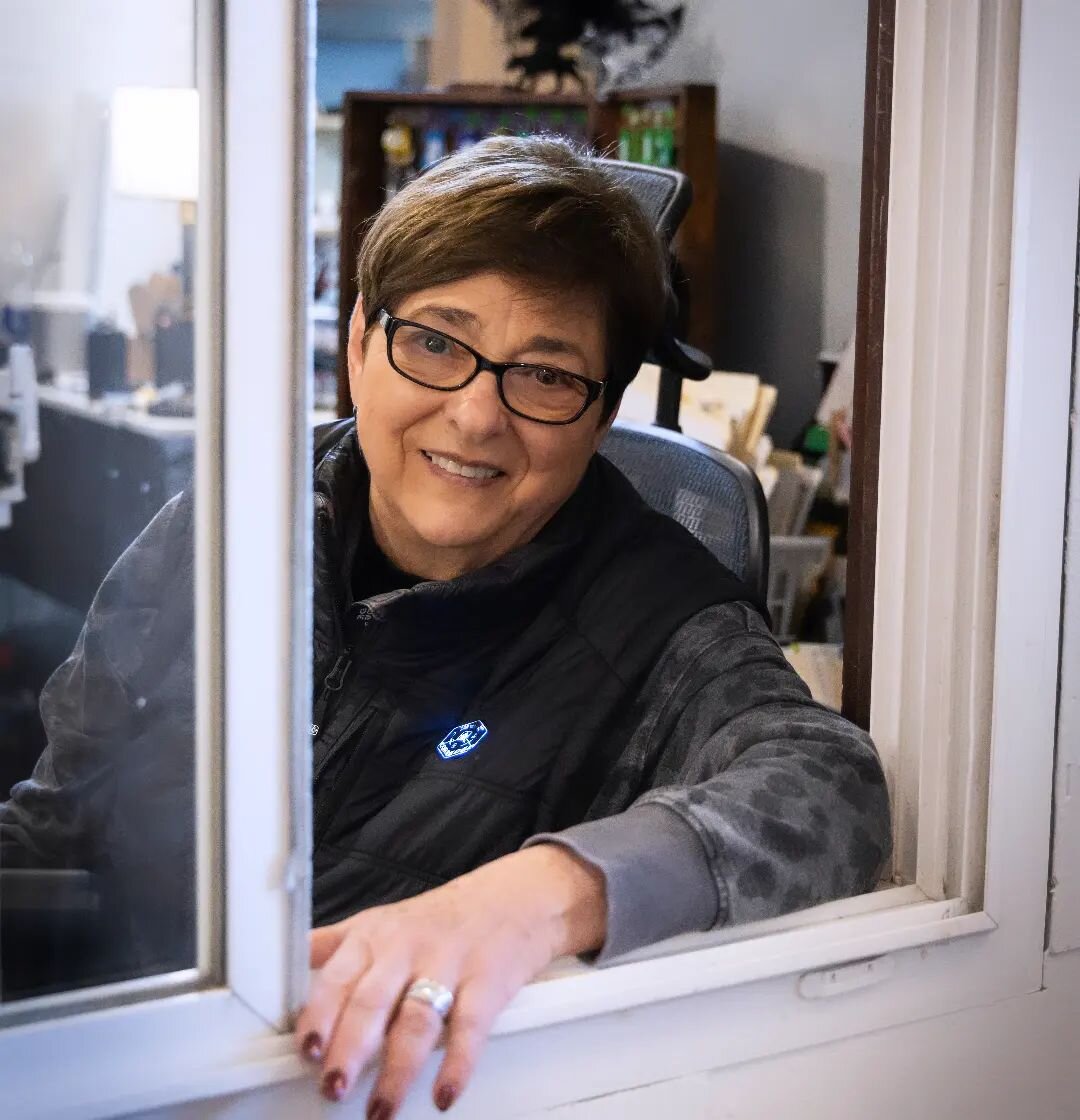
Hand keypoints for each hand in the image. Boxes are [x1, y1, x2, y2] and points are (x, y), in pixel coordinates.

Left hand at [294, 843, 606, 1115]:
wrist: (514, 898)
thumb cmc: (440, 919)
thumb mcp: (380, 922)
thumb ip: (332, 945)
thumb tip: (282, 965)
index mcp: (375, 936)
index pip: (338, 976)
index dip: (320, 1014)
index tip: (307, 1050)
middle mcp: (408, 948)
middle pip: (373, 1000)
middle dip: (350, 1048)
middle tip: (333, 1087)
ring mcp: (450, 963)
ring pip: (417, 1019)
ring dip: (396, 1069)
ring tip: (380, 1109)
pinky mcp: (489, 981)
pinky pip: (471, 1026)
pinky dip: (458, 1063)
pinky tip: (444, 1093)